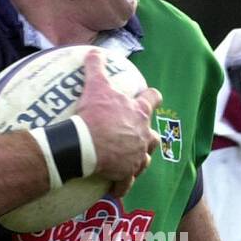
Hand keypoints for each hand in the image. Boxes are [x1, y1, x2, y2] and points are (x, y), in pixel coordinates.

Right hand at [74, 49, 159, 198]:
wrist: (87, 144)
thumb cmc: (94, 114)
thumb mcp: (95, 86)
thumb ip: (96, 67)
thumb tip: (93, 51)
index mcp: (139, 113)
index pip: (153, 99)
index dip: (152, 97)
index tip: (151, 97)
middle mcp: (143, 135)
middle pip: (153, 135)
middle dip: (148, 134)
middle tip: (137, 134)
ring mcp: (137, 156)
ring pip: (145, 160)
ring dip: (139, 159)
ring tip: (129, 161)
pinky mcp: (126, 173)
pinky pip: (127, 183)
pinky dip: (123, 186)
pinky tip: (117, 189)